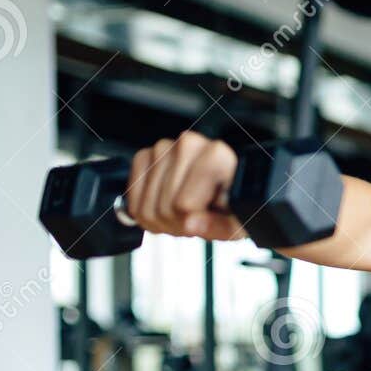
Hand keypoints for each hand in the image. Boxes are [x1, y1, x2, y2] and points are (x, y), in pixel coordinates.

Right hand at [125, 132, 245, 241]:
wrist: (223, 184)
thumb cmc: (232, 201)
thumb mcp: (237, 221)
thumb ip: (218, 225)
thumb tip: (191, 224)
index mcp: (217, 156)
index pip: (185, 204)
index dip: (193, 223)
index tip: (206, 220)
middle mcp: (188, 144)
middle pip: (166, 208)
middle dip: (179, 223)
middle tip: (195, 218)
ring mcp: (163, 148)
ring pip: (147, 207)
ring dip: (163, 219)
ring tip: (184, 212)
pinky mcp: (144, 156)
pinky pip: (133, 198)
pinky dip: (146, 209)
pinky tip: (166, 205)